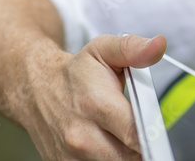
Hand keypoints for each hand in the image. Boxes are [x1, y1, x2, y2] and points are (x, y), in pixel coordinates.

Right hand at [15, 33, 166, 159]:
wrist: (36, 89)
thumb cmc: (75, 73)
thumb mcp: (104, 50)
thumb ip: (133, 48)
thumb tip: (158, 45)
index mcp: (95, 104)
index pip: (135, 133)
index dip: (152, 135)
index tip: (157, 132)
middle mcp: (81, 136)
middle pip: (129, 158)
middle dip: (142, 148)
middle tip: (144, 135)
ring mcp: (71, 157)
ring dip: (126, 156)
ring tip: (124, 139)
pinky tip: (109, 148)